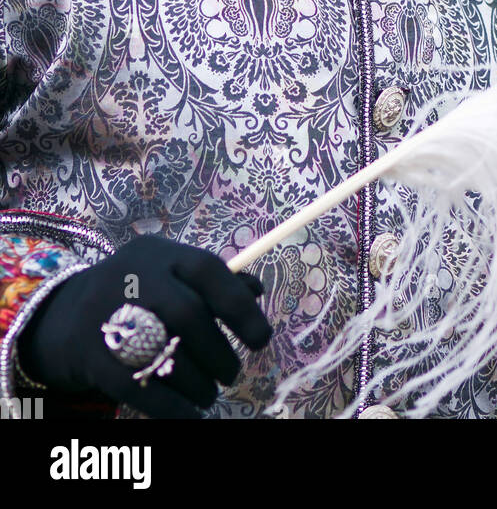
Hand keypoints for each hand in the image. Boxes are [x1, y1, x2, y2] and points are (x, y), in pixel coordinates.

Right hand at [16, 234, 272, 417]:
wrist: (61, 316)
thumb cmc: (132, 294)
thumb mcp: (167, 275)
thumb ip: (211, 282)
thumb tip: (255, 291)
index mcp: (159, 254)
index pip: (207, 270)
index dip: (239, 305)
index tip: (261, 339)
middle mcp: (134, 277)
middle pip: (188, 314)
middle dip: (219, 352)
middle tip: (232, 373)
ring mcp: (107, 315)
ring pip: (165, 352)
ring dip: (197, 382)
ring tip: (208, 395)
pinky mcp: (91, 356)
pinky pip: (137, 386)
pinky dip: (169, 407)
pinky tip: (188, 415)